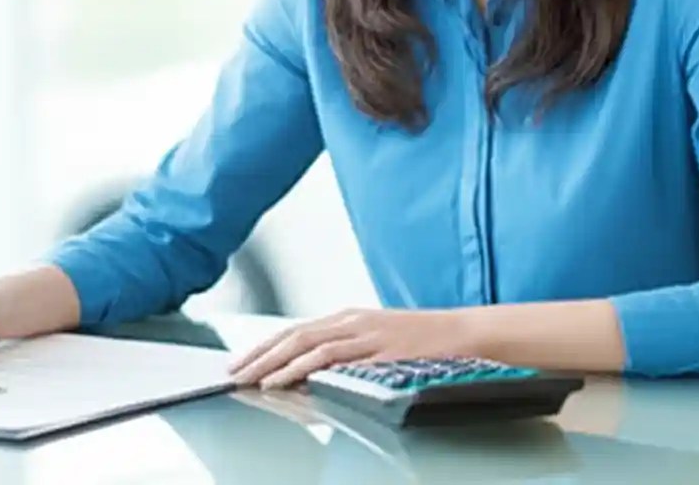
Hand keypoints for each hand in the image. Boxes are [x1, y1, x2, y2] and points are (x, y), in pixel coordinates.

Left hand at [228, 308, 481, 388]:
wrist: (466, 336)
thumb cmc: (426, 346)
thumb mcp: (380, 344)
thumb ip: (349, 354)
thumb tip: (318, 373)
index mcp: (349, 319)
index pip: (296, 331)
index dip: (265, 346)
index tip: (242, 361)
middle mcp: (350, 321)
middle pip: (292, 335)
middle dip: (258, 354)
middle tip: (232, 371)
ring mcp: (362, 333)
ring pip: (303, 344)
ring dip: (270, 362)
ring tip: (247, 377)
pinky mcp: (373, 348)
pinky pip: (328, 358)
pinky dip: (299, 368)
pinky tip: (281, 379)